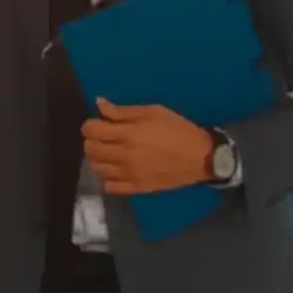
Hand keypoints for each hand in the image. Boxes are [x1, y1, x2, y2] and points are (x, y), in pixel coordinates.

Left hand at [81, 97, 213, 194]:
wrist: (202, 157)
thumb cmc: (178, 130)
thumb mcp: (153, 112)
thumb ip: (123, 111)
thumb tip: (99, 104)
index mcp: (128, 134)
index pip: (91, 131)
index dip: (90, 125)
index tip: (99, 123)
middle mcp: (125, 156)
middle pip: (91, 149)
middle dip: (92, 140)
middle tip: (104, 137)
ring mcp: (130, 174)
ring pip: (97, 169)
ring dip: (98, 158)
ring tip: (109, 152)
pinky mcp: (137, 188)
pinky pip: (109, 187)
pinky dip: (107, 178)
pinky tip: (115, 169)